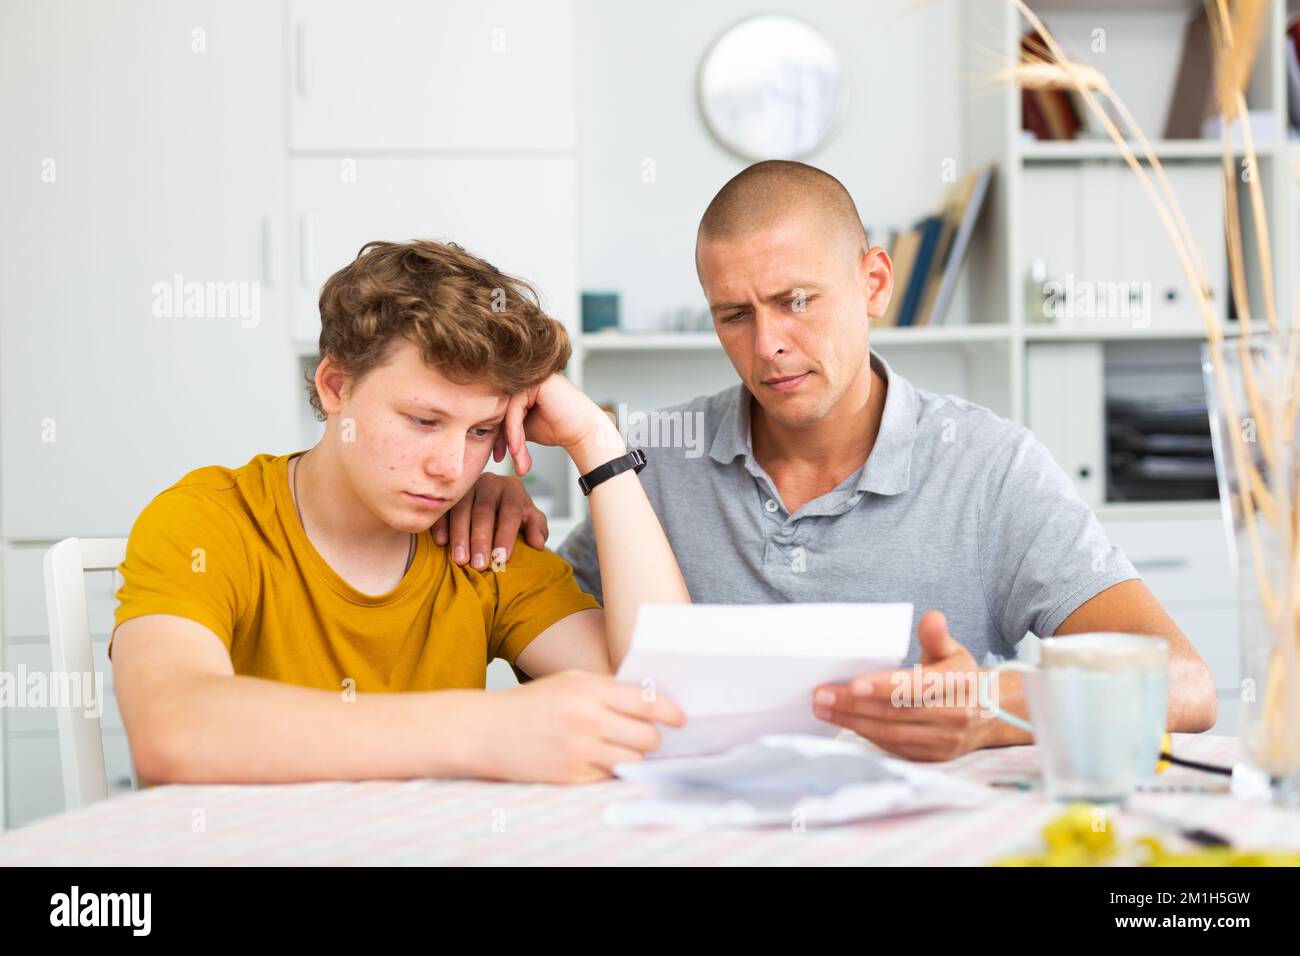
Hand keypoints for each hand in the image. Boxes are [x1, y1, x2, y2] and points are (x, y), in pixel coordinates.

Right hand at [432, 472, 547, 569]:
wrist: (494, 500)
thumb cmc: (515, 514)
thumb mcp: (530, 519)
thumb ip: (537, 529)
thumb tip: (537, 543)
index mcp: (512, 488)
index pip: (510, 511)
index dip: (506, 535)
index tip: (501, 559)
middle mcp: (489, 483)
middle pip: (484, 510)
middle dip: (481, 539)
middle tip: (479, 564)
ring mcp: (467, 485)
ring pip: (461, 508)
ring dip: (460, 535)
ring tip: (460, 559)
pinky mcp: (450, 492)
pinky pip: (444, 507)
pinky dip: (441, 524)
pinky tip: (441, 542)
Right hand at [471, 670, 685, 783]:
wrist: (485, 731)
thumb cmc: (531, 703)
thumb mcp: (569, 681)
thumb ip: (608, 689)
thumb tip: (651, 702)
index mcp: (588, 690)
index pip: (647, 702)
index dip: (671, 712)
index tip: (681, 718)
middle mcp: (586, 721)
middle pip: (647, 738)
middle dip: (653, 738)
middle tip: (647, 735)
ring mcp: (579, 753)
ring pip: (633, 761)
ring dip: (635, 756)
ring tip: (624, 747)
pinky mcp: (570, 778)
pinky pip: (609, 778)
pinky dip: (611, 771)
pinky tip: (600, 760)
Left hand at [502, 374, 621, 475]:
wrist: (585, 433)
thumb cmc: (560, 429)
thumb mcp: (525, 427)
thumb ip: (507, 424)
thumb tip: (481, 431)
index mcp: (523, 385)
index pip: (500, 408)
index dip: (498, 434)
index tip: (498, 456)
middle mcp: (526, 378)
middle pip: (501, 408)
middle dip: (500, 437)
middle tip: (502, 458)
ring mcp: (532, 377)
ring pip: (507, 409)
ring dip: (509, 437)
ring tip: (514, 455)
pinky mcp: (538, 381)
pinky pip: (515, 407)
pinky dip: (514, 430)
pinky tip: (517, 446)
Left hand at [812, 611, 994, 761]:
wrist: (988, 714)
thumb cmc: (959, 676)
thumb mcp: (952, 651)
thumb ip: (936, 636)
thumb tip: (932, 618)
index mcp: (960, 683)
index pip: (918, 687)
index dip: (885, 687)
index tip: (854, 683)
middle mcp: (956, 715)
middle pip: (896, 712)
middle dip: (854, 705)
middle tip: (821, 695)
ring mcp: (946, 740)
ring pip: (891, 733)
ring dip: (852, 722)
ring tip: (824, 709)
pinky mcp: (933, 757)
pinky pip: (893, 747)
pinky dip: (865, 734)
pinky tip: (845, 721)